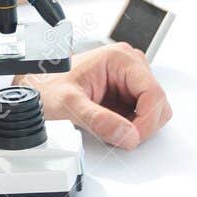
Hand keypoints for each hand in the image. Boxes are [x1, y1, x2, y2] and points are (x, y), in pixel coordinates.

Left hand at [19, 41, 172, 148]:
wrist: (37, 86)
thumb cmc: (48, 86)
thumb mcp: (69, 104)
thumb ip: (98, 120)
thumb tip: (128, 135)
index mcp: (120, 58)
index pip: (154, 94)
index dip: (147, 122)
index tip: (131, 137)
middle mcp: (130, 65)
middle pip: (158, 104)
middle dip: (141, 125)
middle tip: (114, 133)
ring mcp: (130, 79)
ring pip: (153, 112)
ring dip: (135, 126)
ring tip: (106, 125)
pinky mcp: (127, 93)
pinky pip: (141, 116)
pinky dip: (130, 126)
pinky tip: (109, 123)